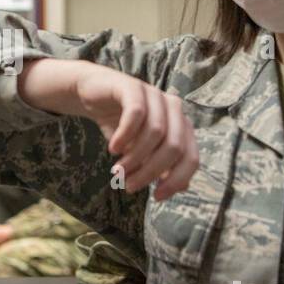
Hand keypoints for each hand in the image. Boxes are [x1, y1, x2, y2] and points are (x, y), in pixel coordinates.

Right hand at [73, 65, 197, 200]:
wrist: (92, 95)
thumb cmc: (121, 125)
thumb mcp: (142, 151)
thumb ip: (162, 166)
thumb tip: (183, 187)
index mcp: (182, 125)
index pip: (191, 158)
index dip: (176, 180)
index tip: (156, 197)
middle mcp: (174, 108)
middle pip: (174, 147)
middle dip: (150, 172)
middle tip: (129, 185)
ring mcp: (155, 94)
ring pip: (155, 132)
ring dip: (134, 158)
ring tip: (117, 170)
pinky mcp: (133, 87)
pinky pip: (136, 113)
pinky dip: (125, 135)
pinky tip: (113, 148)